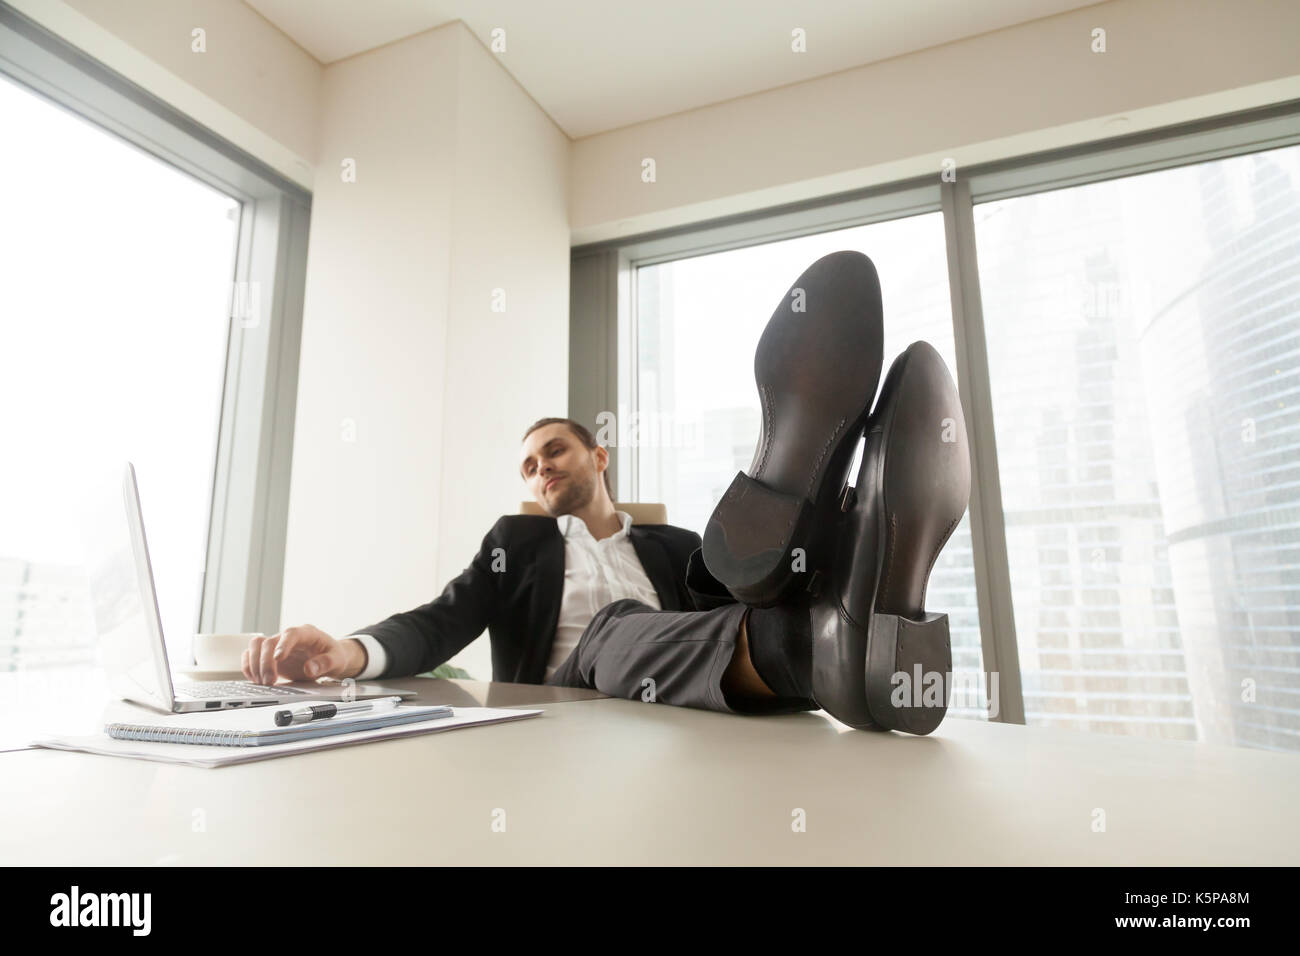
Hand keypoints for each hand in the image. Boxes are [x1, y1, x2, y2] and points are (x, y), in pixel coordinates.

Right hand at [241, 625, 360, 684]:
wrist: (329, 657)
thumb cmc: (333, 655)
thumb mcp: (337, 660)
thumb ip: (325, 663)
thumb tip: (310, 668)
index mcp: (306, 633)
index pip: (291, 633)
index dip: (283, 644)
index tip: (279, 658)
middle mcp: (288, 637)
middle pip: (268, 642)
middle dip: (265, 663)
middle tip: (270, 681)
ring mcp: (276, 646)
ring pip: (255, 646)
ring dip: (254, 664)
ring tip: (263, 682)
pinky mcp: (269, 656)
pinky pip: (251, 655)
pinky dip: (249, 667)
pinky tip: (255, 679)